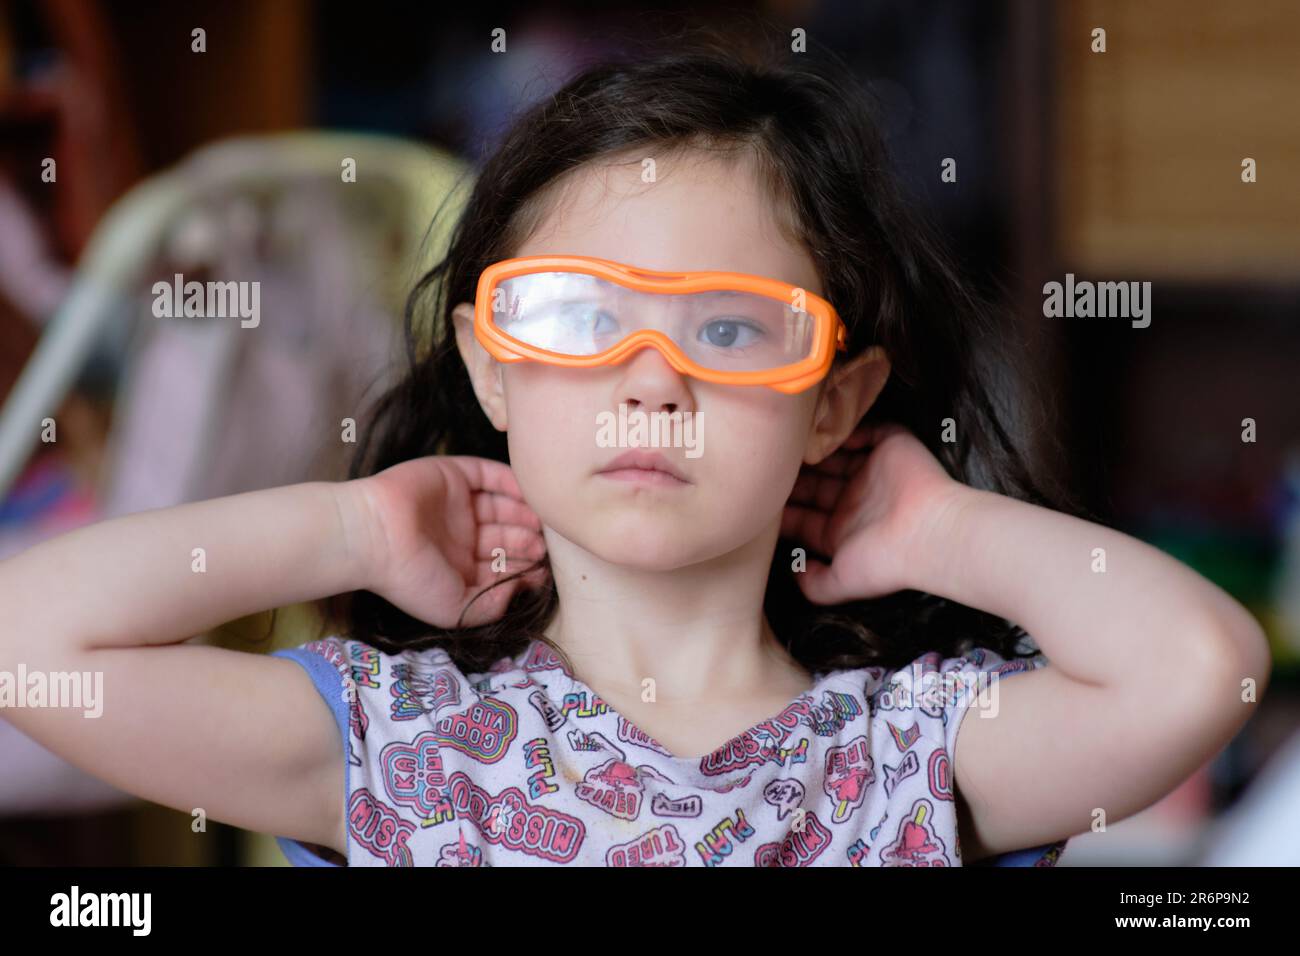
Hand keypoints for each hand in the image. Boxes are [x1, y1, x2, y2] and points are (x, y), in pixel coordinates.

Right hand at [345, 456, 547, 627]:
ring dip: (523, 513)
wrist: (374, 536)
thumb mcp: (456, 609)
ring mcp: (457, 504)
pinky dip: (510, 482)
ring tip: (541, 523)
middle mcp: (461, 535)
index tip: (545, 571)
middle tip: (545, 546)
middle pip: (506, 534)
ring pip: (502, 506)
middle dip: (528, 541)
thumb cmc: (410, 578)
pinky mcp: (453, 475)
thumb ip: (494, 604)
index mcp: (460, 567)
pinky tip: (527, 493)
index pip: (501, 564)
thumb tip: (524, 587)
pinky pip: (489, 475)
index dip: (524, 567)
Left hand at [781, 422, 966, 602]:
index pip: (802, 517)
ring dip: (813, 453)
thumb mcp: (839, 583)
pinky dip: (847, 431)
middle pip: (814, 484)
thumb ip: (813, 583)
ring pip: (834, 457)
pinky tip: (824, 434)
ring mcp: (872, 473)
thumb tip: (793, 570)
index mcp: (839, 531)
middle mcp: (853, 501)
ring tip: (790, 445)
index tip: (757, 498)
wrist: (928, 533)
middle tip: (766, 466)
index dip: (781, 509)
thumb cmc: (885, 561)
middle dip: (791, 478)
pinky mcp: (891, 447)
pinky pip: (866, 432)